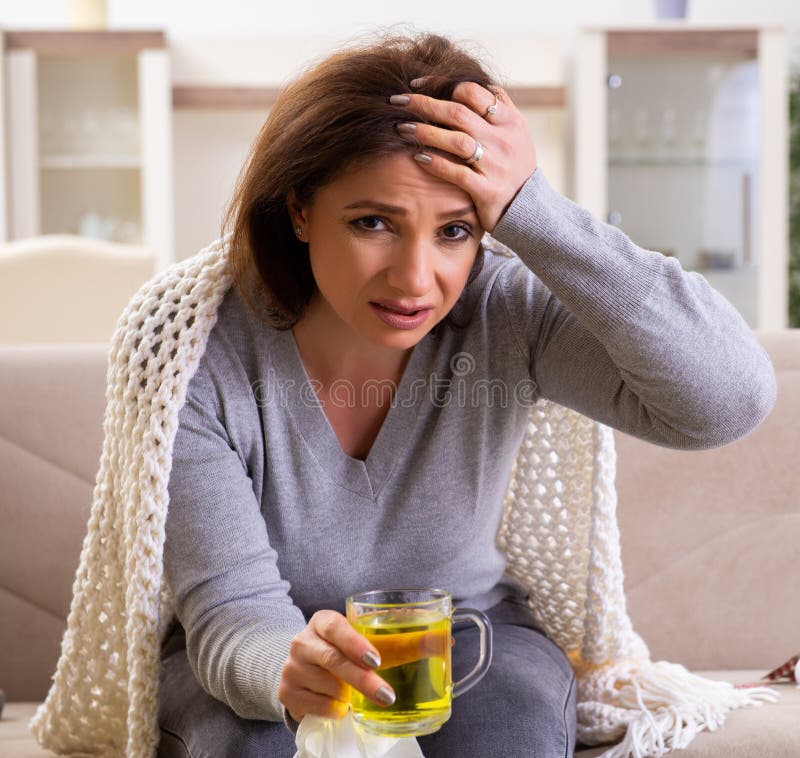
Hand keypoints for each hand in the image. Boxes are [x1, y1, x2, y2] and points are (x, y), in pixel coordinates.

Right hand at [278, 610, 394, 722]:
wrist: (303, 671)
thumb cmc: (339, 652)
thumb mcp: (358, 641)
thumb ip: (396, 643)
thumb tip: (437, 643)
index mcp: (322, 621)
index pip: (336, 627)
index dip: (355, 643)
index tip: (376, 660)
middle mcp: (302, 641)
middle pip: (333, 660)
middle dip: (362, 680)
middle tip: (387, 696)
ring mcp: (291, 667)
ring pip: (328, 687)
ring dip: (349, 696)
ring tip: (355, 696)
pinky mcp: (286, 692)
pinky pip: (318, 706)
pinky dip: (335, 710)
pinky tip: (340, 706)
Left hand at [390, 79, 537, 233]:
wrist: (530, 208)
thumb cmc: (515, 167)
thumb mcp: (516, 133)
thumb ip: (498, 108)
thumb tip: (469, 84)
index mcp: (510, 120)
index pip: (473, 92)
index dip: (441, 84)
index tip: (416, 84)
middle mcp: (503, 140)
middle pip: (459, 113)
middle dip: (424, 104)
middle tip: (398, 101)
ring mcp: (496, 166)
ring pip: (457, 141)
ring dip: (426, 132)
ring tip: (402, 128)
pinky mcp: (487, 190)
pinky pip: (457, 173)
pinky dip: (436, 163)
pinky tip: (418, 157)